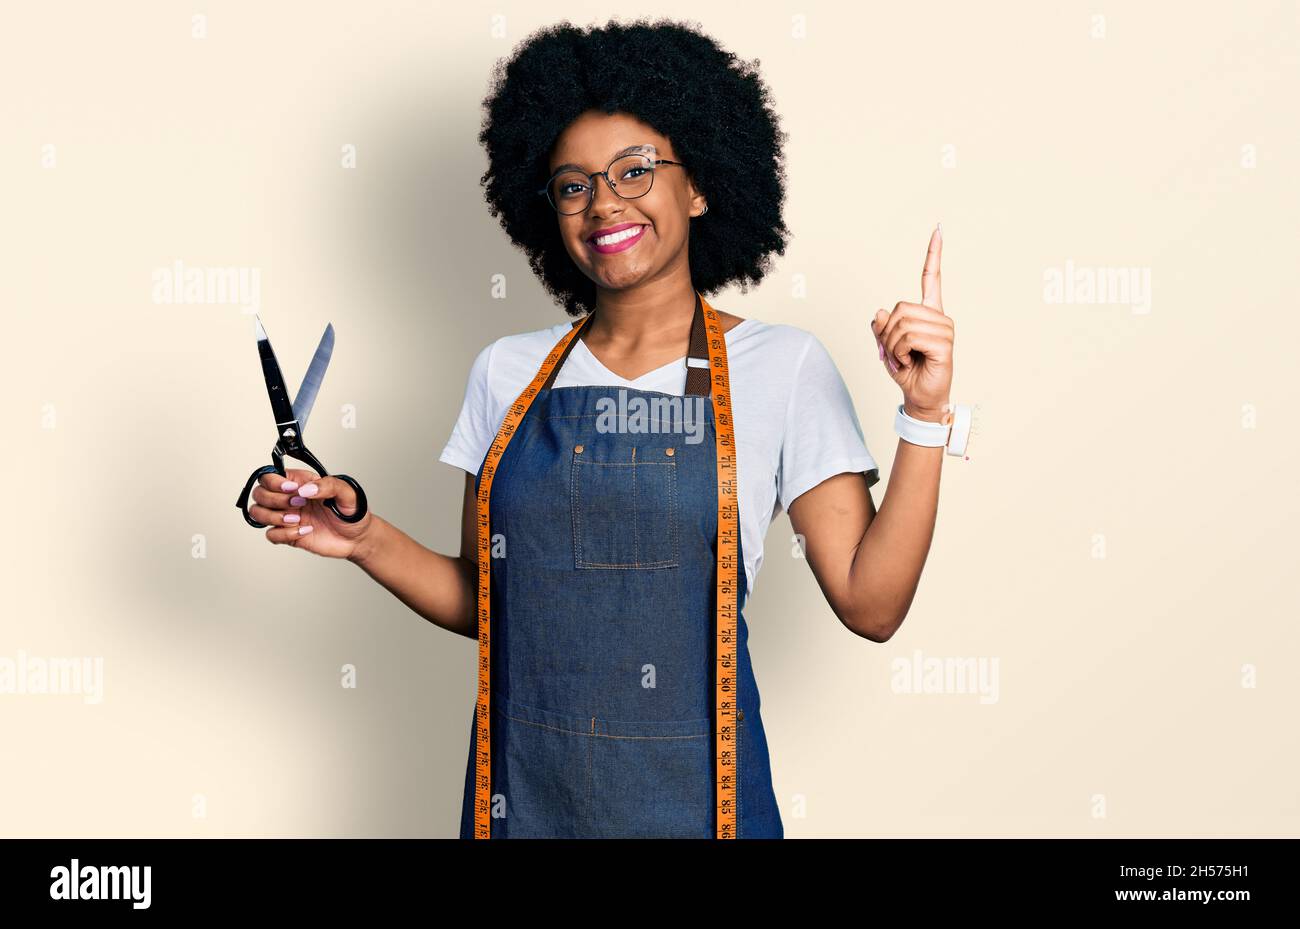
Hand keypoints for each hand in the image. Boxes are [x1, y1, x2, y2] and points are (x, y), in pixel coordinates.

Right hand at [249, 468, 373, 559]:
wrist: (358, 538)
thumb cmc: (352, 512)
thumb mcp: (347, 493)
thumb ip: (328, 485)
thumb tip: (305, 489)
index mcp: (300, 483)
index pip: (270, 475)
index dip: (275, 482)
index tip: (292, 489)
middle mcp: (289, 498)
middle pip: (259, 493)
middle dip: (274, 499)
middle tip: (299, 504)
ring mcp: (287, 516)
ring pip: (258, 513)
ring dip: (273, 517)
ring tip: (296, 519)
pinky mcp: (288, 535)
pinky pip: (271, 535)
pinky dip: (284, 534)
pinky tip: (304, 531)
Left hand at [870, 225, 955, 421]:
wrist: (919, 396)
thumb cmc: (907, 371)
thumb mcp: (886, 346)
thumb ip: (881, 327)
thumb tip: (880, 311)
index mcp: (927, 313)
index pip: (931, 278)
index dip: (933, 255)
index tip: (938, 230)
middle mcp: (939, 317)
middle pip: (899, 308)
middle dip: (887, 334)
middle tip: (896, 353)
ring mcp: (944, 330)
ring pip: (902, 324)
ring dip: (892, 346)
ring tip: (903, 358)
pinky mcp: (944, 344)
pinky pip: (909, 338)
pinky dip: (900, 353)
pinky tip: (910, 361)